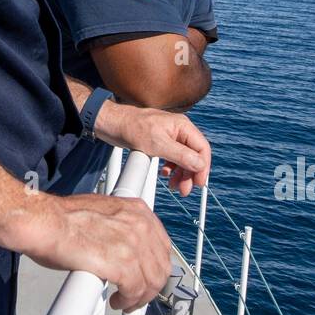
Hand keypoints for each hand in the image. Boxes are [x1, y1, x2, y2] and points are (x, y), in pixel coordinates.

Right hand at [22, 192, 172, 311]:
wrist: (46, 223)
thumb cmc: (63, 218)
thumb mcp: (103, 211)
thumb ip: (119, 226)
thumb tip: (120, 242)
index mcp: (137, 210)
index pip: (162, 244)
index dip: (155, 265)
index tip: (147, 275)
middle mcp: (139, 225)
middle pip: (161, 265)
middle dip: (151, 285)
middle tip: (137, 294)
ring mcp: (133, 245)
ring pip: (152, 281)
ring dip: (140, 297)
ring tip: (127, 301)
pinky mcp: (122, 265)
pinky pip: (136, 291)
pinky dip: (128, 301)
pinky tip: (118, 301)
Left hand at [93, 101, 210, 195]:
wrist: (111, 123)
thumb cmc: (132, 127)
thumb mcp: (158, 144)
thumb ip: (181, 156)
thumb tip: (200, 165)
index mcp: (182, 126)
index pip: (202, 148)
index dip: (203, 167)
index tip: (198, 183)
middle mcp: (178, 131)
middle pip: (193, 155)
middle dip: (190, 174)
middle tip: (184, 190)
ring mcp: (169, 137)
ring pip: (183, 159)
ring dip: (180, 174)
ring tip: (173, 186)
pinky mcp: (159, 143)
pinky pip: (172, 158)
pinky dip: (170, 168)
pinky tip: (164, 174)